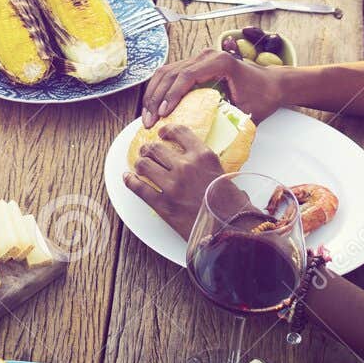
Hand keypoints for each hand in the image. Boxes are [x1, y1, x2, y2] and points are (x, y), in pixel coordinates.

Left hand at [124, 121, 223, 239]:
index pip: (179, 132)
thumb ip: (207, 165)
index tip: (162, 133)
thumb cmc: (235, 207)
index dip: (167, 130)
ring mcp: (172, 185)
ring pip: (144, 164)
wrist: (233, 232)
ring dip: (140, 163)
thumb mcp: (224, 174)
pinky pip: (139, 188)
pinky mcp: (163, 205)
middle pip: (156, 148)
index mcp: (203, 156)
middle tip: (147, 151)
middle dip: (148, 148)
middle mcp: (186, 166)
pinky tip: (128, 178)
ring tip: (140, 165)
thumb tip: (200, 163)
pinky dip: (130, 181)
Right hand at [139, 47, 287, 128]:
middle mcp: (206, 56)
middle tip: (149, 120)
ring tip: (147, 116)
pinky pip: (170, 75)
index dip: (172, 94)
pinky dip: (159, 90)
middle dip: (156, 98)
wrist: (271, 83)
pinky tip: (154, 107)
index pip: (187, 75)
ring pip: (165, 72)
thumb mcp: (248, 110)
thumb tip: (207, 137)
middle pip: (171, 73)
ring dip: (154, 94)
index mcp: (219, 62)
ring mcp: (199, 58)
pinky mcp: (194, 65)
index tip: (164, 114)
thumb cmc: (262, 96)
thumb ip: (228, 119)